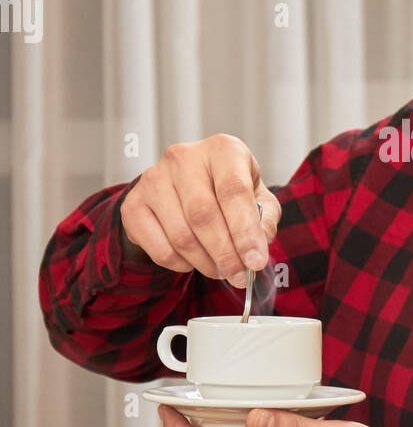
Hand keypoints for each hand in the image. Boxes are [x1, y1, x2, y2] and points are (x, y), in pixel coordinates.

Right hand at [119, 134, 280, 285]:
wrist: (185, 185)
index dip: (245, 231)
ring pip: (181, 236)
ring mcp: (154, 179)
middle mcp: (184, 157)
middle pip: (203, 216)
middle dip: (225, 254)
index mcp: (222, 149)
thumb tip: (257, 247)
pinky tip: (193, 260)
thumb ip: (264, 220)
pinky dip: (180, 264)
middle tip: (239, 277)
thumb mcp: (258, 197)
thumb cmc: (228, 190)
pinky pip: (160, 248)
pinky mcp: (134, 204)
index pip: (234, 191)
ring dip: (205, 263)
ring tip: (220, 269)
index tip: (255, 261)